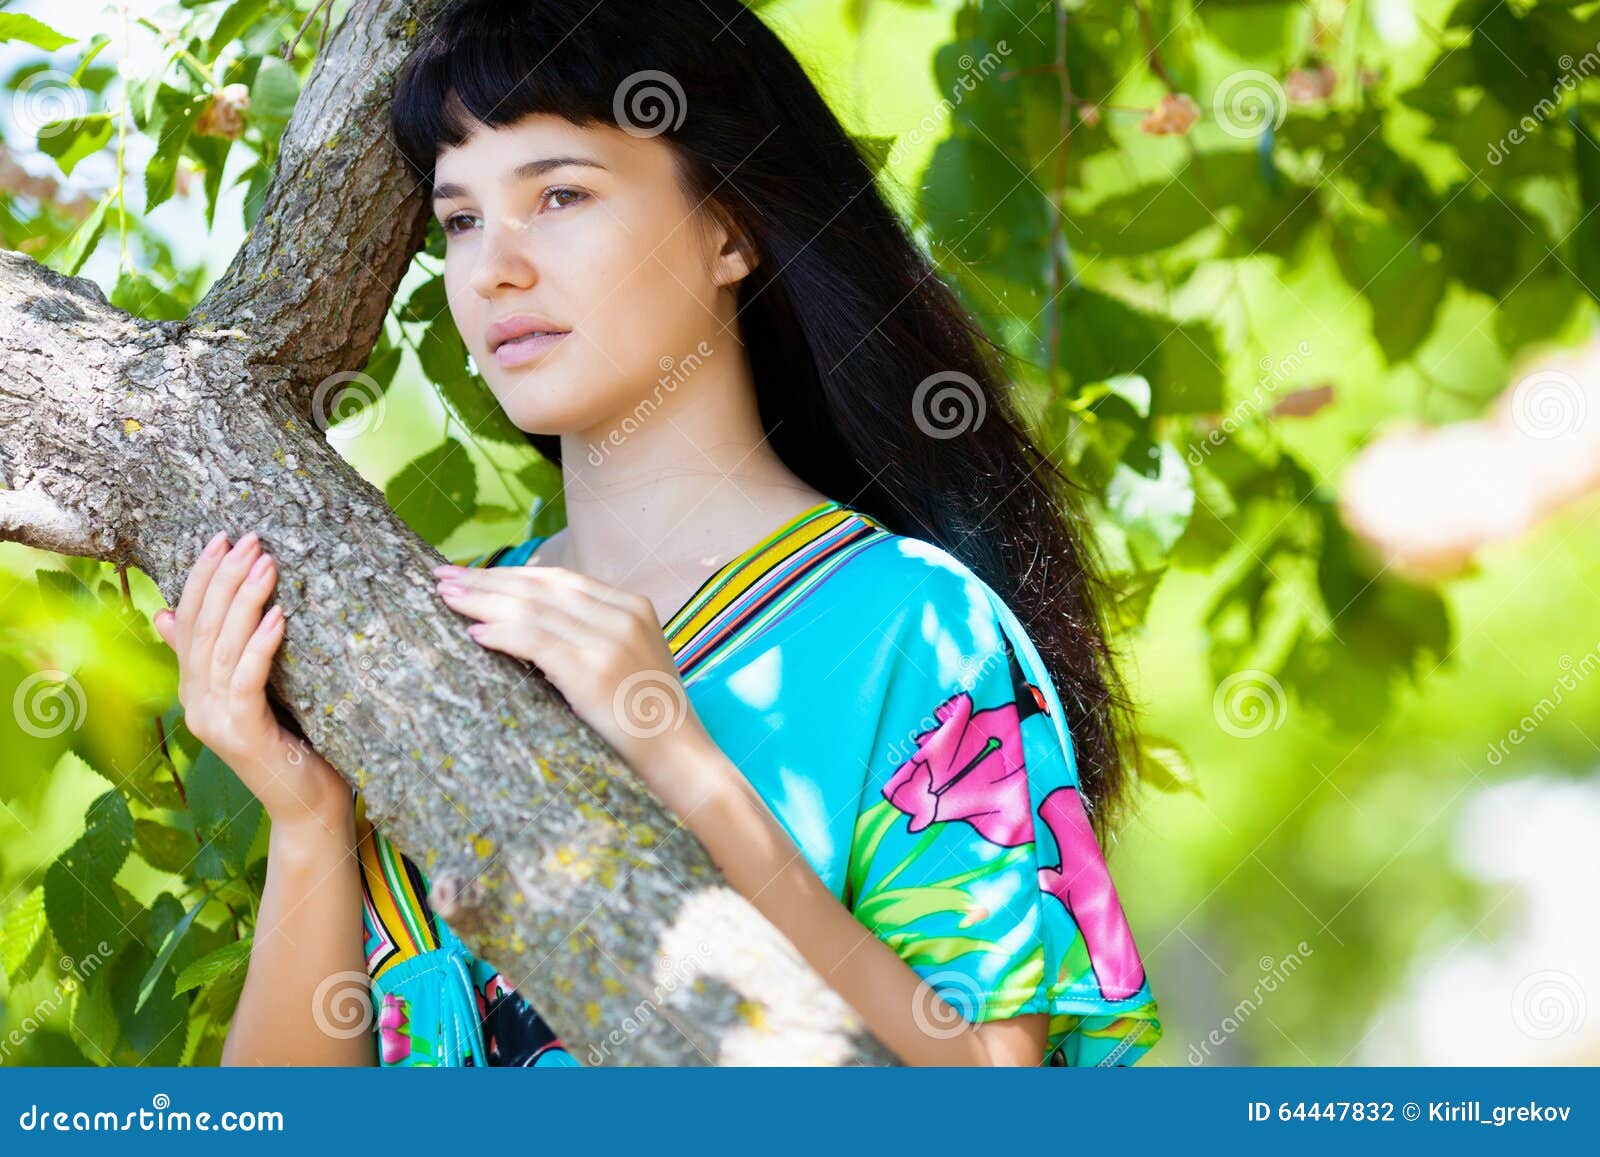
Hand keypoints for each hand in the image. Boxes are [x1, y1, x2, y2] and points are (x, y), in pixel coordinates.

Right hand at [153, 531, 347, 829]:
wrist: (308, 807)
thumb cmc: (294, 744)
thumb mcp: (258, 693)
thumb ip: (225, 656)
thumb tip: (168, 613)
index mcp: (194, 689)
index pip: (189, 621)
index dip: (204, 577)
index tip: (223, 537)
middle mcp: (195, 703)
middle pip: (202, 628)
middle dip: (224, 578)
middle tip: (250, 540)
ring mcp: (214, 721)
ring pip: (221, 649)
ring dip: (244, 601)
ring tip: (266, 563)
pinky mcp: (242, 735)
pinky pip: (246, 680)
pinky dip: (260, 645)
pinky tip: (277, 616)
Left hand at [433, 562, 723, 812]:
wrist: (683, 763)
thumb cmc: (647, 724)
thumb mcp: (627, 666)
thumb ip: (592, 639)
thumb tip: (528, 629)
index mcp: (633, 608)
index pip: (560, 580)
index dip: (512, 574)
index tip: (471, 574)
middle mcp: (623, 615)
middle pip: (542, 586)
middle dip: (488, 580)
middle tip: (443, 576)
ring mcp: (611, 641)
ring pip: (532, 608)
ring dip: (483, 600)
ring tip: (446, 597)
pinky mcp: (595, 670)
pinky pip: (535, 640)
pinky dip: (501, 633)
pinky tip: (474, 633)